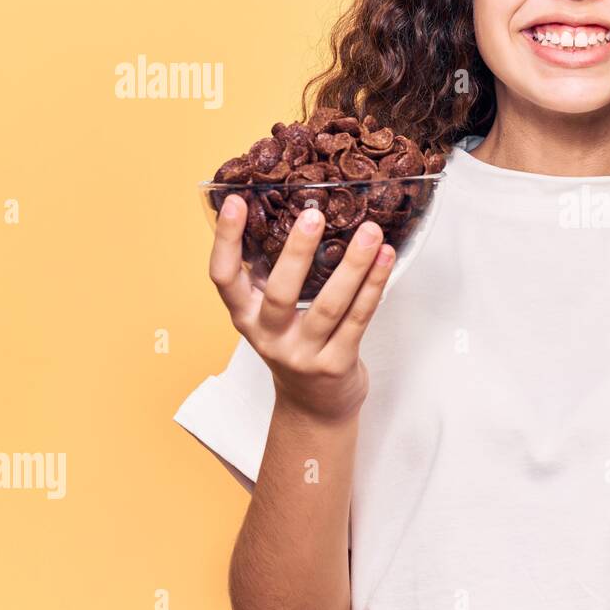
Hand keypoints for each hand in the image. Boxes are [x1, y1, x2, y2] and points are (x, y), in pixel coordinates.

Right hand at [208, 194, 396, 422]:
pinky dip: (374, 286)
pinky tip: (385, 259)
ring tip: (370, 231)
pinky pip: (358, 319)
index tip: (236, 201)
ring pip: (330, 305)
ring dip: (353, 265)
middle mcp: (269, 337)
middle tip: (314, 213)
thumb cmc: (296, 346)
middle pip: (281, 292)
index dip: (226, 240)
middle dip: (298, 251)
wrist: (314, 408)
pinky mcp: (336, 364)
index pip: (224, 278)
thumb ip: (275, 278)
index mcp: (246, 317)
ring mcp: (303, 354)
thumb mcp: (273, 317)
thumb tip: (295, 211)